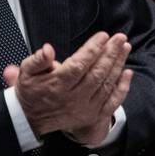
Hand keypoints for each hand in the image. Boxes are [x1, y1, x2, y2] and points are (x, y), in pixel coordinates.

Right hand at [2, 32, 133, 145]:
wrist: (31, 119)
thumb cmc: (31, 91)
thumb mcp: (26, 72)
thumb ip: (37, 60)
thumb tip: (48, 49)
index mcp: (58, 85)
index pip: (79, 64)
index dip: (93, 49)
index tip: (103, 36)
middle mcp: (73, 98)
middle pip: (97, 73)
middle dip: (111, 53)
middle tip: (120, 38)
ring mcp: (85, 108)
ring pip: (106, 84)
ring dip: (118, 64)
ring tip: (125, 48)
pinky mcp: (93, 115)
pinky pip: (112, 101)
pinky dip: (122, 87)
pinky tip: (128, 72)